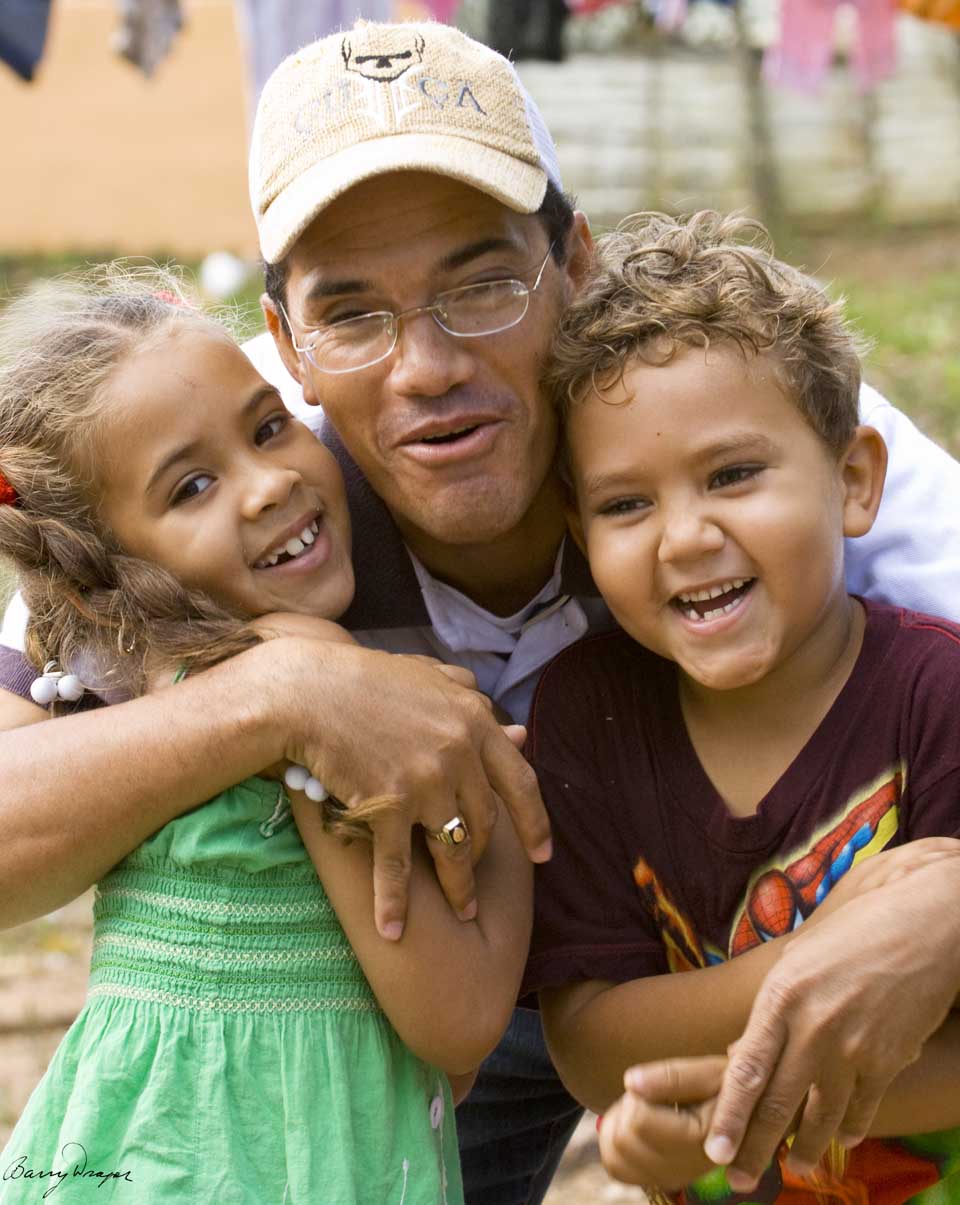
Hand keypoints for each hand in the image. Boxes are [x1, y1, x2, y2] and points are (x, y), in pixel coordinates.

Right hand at [264, 636, 550, 940]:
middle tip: (481, 880)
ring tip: (464, 913)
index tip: (544, 854)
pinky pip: (398, 866)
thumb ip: (465, 694)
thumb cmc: (360, 678)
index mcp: (473, 720)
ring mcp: (426, 781)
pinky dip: (395, 902)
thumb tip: (498, 713)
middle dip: (485, 856)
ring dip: (460, 888)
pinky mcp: (388, 805)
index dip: (535, 823)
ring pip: (454, 850)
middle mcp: (459, 753)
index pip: (521, 782)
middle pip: (486, 821)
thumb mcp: (424, 674)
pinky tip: (393, 930)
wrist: (306, 690)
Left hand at [600, 1056, 725, 1190]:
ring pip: (615, 1160)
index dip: (639, 1095)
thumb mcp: (710, 1073)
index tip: (658, 1085)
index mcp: (702, 1142)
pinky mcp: (663, 1179)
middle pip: (623, 1141)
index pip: (639, 1120)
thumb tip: (630, 1082)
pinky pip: (618, 1169)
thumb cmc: (729, 1085)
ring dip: (620, 1127)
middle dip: (626, 1110)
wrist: (746, 1109)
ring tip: (645, 1108)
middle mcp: (688, 1170)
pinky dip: (616, 1145)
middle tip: (650, 1095)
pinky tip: (638, 1126)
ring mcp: (673, 1178)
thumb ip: (673, 1077)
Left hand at [705, 849, 959, 1191]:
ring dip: (803, 1148)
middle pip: (778, 1103)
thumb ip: (774, 1009)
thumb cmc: (851, 934)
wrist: (922, 925)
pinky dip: (851, 1128)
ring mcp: (855, 1048)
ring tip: (791, 1168)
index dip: (730, 1115)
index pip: (747, 1070)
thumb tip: (748, 1053)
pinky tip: (844, 1139)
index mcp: (782, 997)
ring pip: (822, 1115)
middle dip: (754, 1148)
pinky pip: (864, 1107)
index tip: (714, 1149)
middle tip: (737, 1181)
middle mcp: (814, 1027)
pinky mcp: (890, 1059)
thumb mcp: (797, 959)